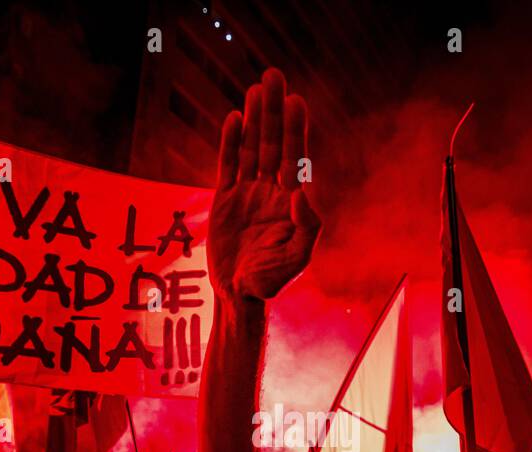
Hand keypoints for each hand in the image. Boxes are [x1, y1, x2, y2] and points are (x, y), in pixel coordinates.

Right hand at [209, 68, 320, 302]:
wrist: (239, 295)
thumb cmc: (271, 281)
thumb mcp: (296, 258)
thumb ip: (305, 226)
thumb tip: (299, 190)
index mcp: (291, 202)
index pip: (294, 158)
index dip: (295, 129)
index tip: (296, 101)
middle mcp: (271, 191)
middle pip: (273, 143)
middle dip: (274, 111)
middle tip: (274, 76)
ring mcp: (247, 193)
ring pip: (252, 148)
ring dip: (255, 118)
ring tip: (256, 88)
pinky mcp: (225, 199)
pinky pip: (228, 164)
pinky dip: (230, 142)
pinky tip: (236, 118)